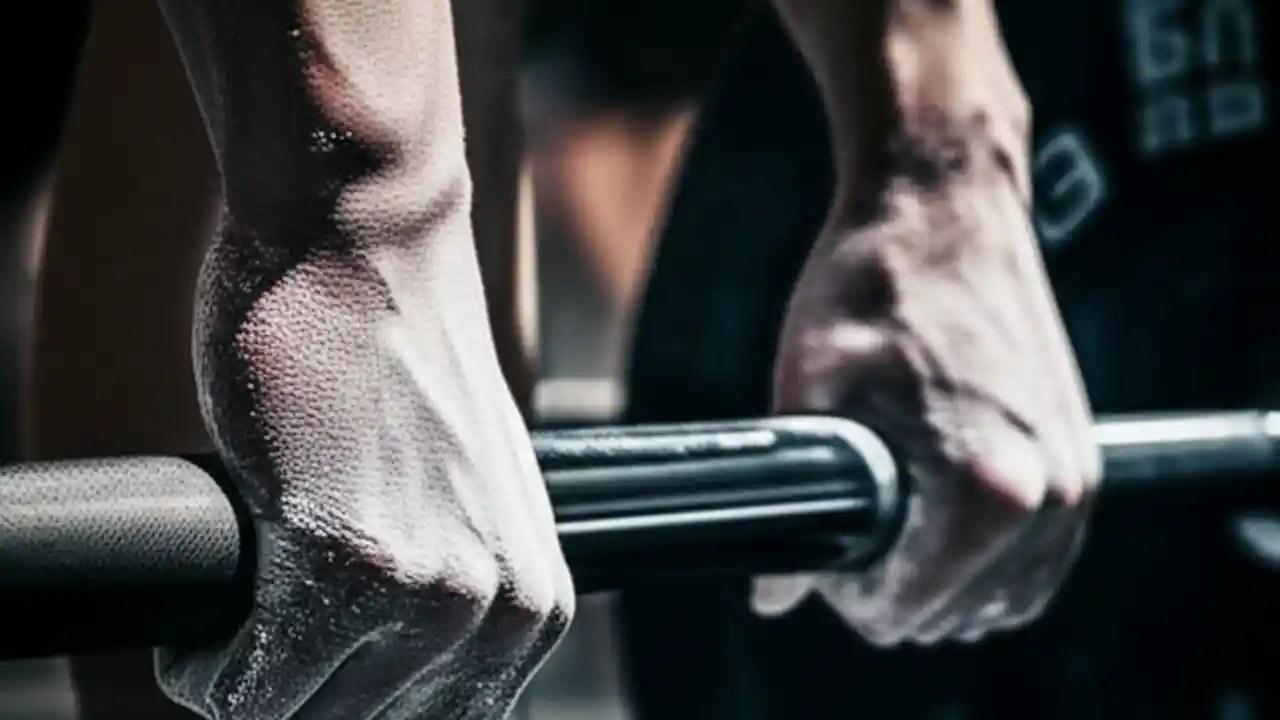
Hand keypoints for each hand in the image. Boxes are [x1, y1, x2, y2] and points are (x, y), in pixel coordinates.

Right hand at [156, 246, 573, 718]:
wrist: (365, 247)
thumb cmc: (398, 362)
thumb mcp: (469, 496)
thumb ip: (456, 586)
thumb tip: (389, 671)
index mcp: (537, 606)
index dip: (355, 704)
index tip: (308, 672)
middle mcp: (500, 613)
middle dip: (298, 694)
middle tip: (255, 637)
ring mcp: (429, 595)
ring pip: (302, 719)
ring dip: (247, 683)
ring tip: (232, 622)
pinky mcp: (345, 562)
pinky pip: (247, 689)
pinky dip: (206, 670)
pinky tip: (204, 625)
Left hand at [753, 159, 1098, 645]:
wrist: (943, 199)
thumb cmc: (875, 281)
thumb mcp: (811, 391)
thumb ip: (794, 501)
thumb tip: (775, 591)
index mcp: (985, 489)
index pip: (904, 612)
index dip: (846, 591)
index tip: (825, 545)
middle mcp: (1049, 493)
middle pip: (956, 616)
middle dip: (894, 589)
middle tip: (852, 528)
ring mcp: (1076, 476)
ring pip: (1006, 598)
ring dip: (945, 583)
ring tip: (893, 525)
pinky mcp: (1083, 454)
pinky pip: (1044, 557)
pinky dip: (993, 561)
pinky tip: (942, 522)